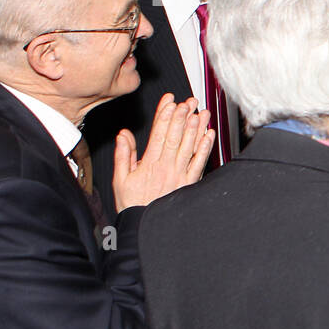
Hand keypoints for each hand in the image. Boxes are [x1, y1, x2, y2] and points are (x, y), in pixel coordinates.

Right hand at [112, 94, 213, 211]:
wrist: (144, 226)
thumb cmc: (132, 205)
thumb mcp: (120, 180)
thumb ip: (122, 155)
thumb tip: (123, 135)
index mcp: (148, 164)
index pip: (158, 133)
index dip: (164, 115)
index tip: (170, 101)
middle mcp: (166, 167)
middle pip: (175, 136)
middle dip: (182, 117)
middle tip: (189, 102)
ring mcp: (179, 175)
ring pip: (189, 147)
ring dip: (196, 128)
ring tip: (201, 113)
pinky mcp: (189, 184)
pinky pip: (199, 164)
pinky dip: (204, 149)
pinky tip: (209, 136)